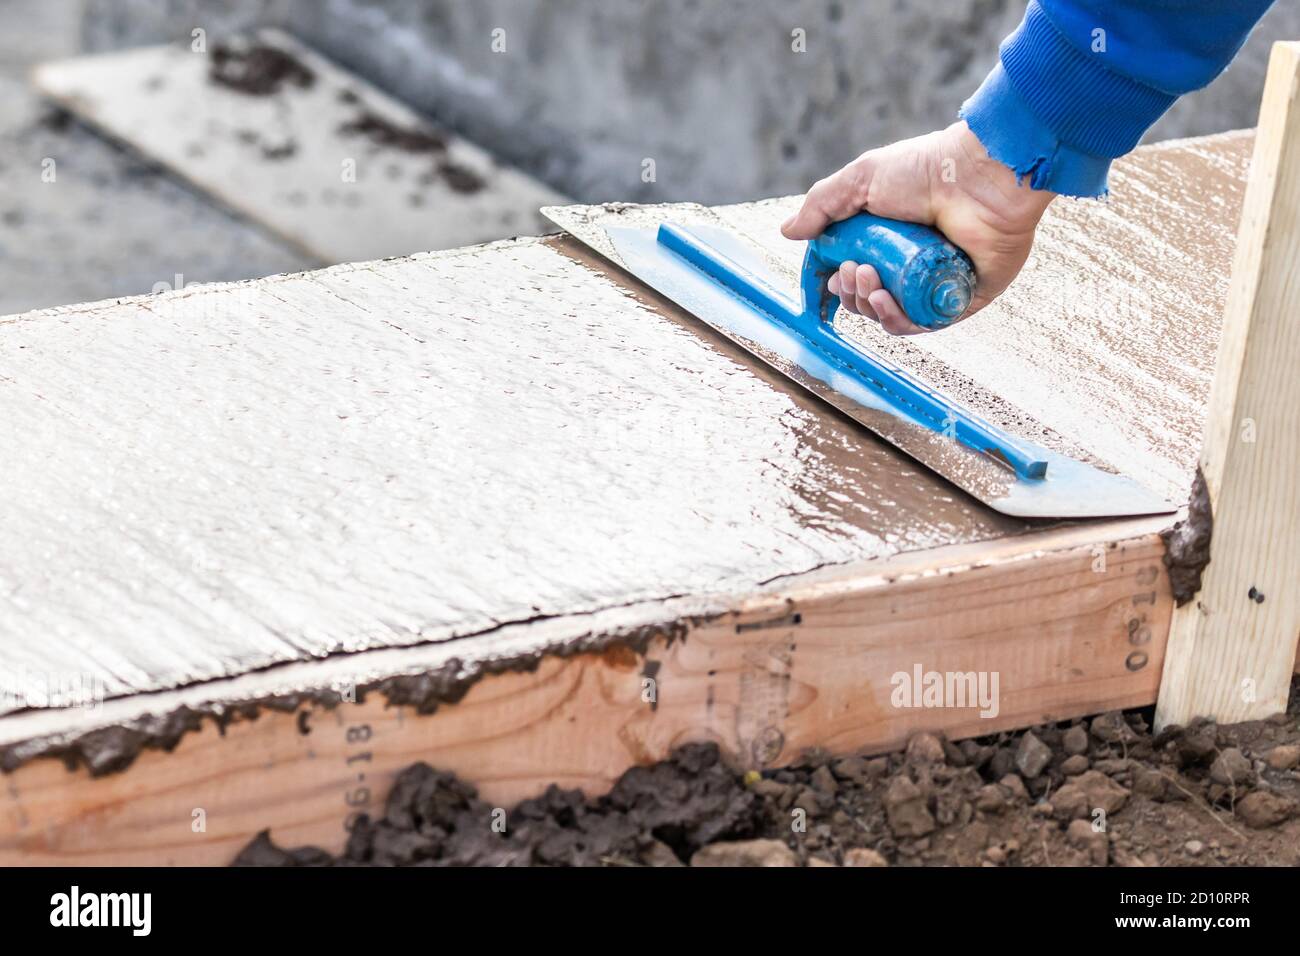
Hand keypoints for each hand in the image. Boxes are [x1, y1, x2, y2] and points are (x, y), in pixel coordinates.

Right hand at [780, 121, 1055, 333]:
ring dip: (867, 304)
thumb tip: (789, 232)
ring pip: (889, 315)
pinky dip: (895, 319)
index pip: (851, 271)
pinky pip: (921, 324)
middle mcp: (911, 263)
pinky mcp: (960, 300)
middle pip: (866, 298)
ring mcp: (935, 283)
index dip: (830, 283)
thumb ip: (821, 205)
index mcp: (888, 238)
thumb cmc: (926, 169)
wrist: (980, 175)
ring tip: (867, 277)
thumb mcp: (861, 179)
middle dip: (848, 291)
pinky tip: (884, 299)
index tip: (817, 288)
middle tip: (851, 269)